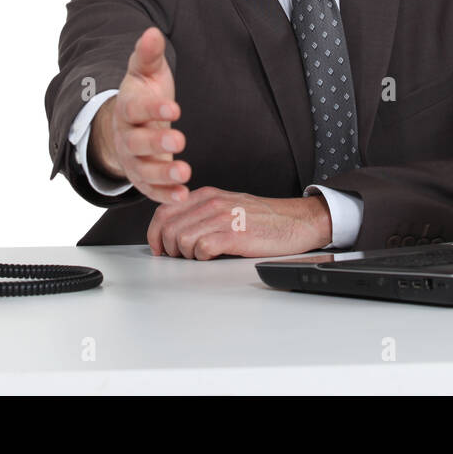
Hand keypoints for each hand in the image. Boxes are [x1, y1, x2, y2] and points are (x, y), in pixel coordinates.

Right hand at [89, 26, 190, 203]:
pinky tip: (183, 195)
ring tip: (185, 172)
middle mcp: (126, 137)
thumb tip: (152, 32)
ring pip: (143, 170)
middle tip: (179, 139)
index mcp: (126, 108)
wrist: (131, 123)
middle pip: (136, 142)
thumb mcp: (145, 72)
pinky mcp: (143, 178)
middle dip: (156, 142)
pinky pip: (151, 189)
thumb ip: (149, 54)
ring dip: (164, 172)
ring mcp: (133, 160)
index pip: (134, 109)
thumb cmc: (143, 94)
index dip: (152, 109)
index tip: (173, 107)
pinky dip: (165, 194)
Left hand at [147, 187, 332, 259]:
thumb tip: (175, 231)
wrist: (297, 221)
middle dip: (168, 248)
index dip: (155, 233)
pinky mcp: (235, 235)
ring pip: (181, 239)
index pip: (164, 211)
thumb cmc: (265, 218)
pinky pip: (202, 249)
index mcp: (207, 195)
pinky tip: (213, 257)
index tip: (159, 248)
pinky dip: (202, 258)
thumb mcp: (228, 205)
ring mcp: (223, 218)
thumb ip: (202, 213)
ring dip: (186, 254)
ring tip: (200, 256)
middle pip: (167, 227)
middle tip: (180, 257)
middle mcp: (212, 203)